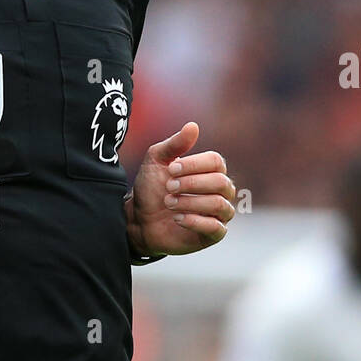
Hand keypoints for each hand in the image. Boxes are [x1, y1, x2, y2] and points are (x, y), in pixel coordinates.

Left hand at [126, 122, 235, 257]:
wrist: (139, 219)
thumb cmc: (151, 189)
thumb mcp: (156, 161)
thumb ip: (174, 144)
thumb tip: (193, 126)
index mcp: (211, 170)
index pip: (216, 162)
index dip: (194, 164)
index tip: (171, 169)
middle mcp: (221, 191)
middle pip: (221, 182)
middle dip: (192, 184)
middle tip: (168, 187)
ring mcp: (219, 213)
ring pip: (220, 204)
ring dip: (191, 202)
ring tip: (169, 203)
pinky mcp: (213, 234)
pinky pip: (217, 227)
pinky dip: (195, 221)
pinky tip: (177, 218)